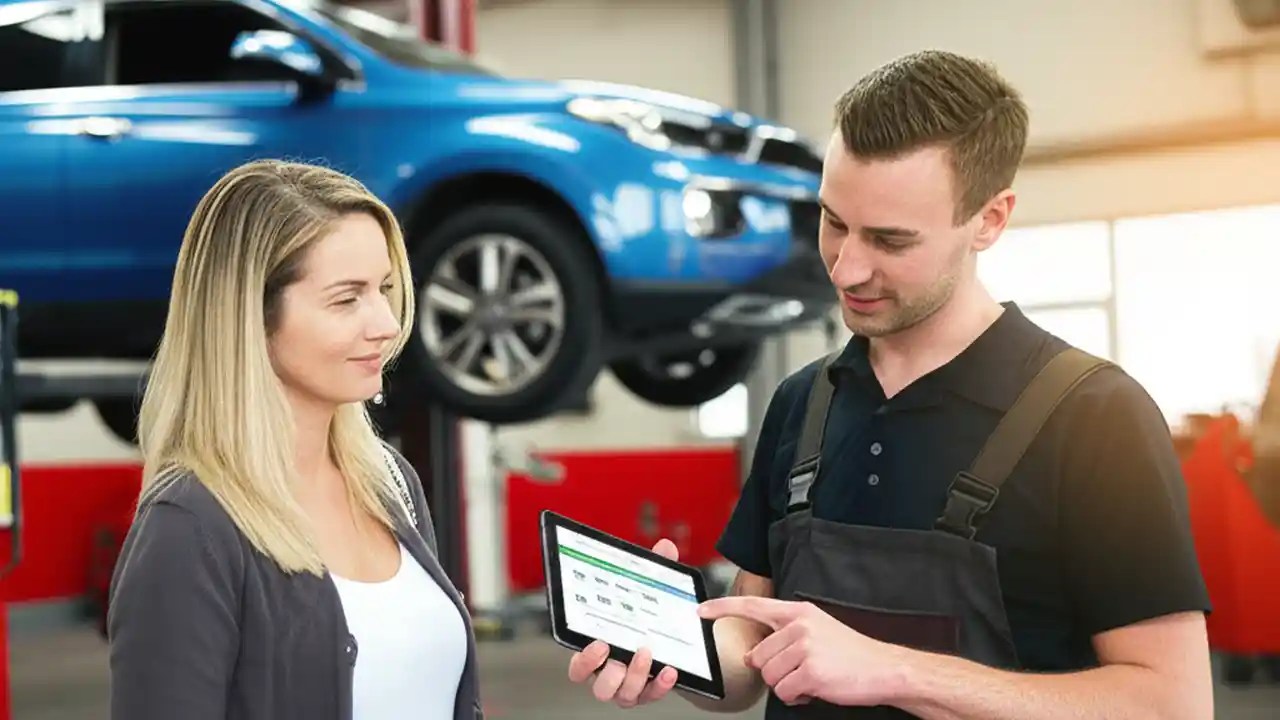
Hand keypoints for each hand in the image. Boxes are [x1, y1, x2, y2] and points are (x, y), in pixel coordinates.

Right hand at [565, 539, 681, 707]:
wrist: (670, 641)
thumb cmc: (643, 616)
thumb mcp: (645, 594)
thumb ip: (652, 572)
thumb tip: (664, 548)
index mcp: (597, 652)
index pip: (577, 668)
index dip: (583, 661)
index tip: (599, 643)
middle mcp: (608, 674)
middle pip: (598, 687)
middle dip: (608, 673)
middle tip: (616, 649)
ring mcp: (628, 686)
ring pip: (622, 696)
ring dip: (635, 676)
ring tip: (648, 652)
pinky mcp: (648, 692)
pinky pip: (650, 696)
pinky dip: (659, 686)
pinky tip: (670, 670)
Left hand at [698, 596, 905, 707]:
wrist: (883, 669)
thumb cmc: (850, 653)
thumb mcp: (816, 632)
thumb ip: (783, 637)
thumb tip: (754, 655)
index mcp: (799, 612)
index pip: (753, 605)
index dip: (723, 608)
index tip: (701, 610)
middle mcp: (799, 625)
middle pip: (759, 656)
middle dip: (774, 671)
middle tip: (801, 671)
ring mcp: (805, 647)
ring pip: (769, 676)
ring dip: (786, 685)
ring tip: (811, 678)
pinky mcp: (811, 671)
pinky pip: (784, 691)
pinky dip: (796, 697)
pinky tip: (815, 688)